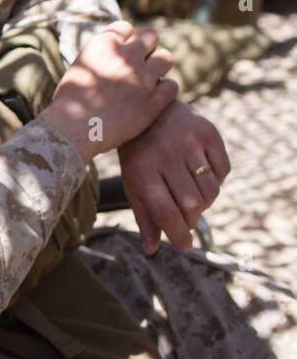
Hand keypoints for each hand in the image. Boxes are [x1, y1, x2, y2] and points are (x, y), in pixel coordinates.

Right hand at [36, 21, 177, 161]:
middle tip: (140, 62)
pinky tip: (154, 97)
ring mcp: (142, 78)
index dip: (125, 38)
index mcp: (104, 44)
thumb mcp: (79, 67)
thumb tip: (109, 52)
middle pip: (151, 35)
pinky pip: (172, 85)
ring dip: (159, 65)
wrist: (73, 128)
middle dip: (147, 46)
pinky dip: (165, 90)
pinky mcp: (154, 101)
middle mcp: (126, 56)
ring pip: (166, 58)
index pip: (126, 27)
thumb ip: (99, 56)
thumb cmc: (69, 101)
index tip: (122, 49)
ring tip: (149, 78)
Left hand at [117, 99, 229, 253]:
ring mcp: (188, 142)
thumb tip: (151, 250)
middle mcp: (165, 155)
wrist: (150, 109)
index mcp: (141, 170)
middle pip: (192, 205)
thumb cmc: (139, 154)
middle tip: (186, 216)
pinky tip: (201, 173)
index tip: (185, 247)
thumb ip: (144, 216)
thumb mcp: (134, 182)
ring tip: (192, 194)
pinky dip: (216, 179)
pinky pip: (223, 170)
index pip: (166, 213)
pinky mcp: (208, 132)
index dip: (178, 235)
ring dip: (205, 201)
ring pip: (211, 191)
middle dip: (192, 219)